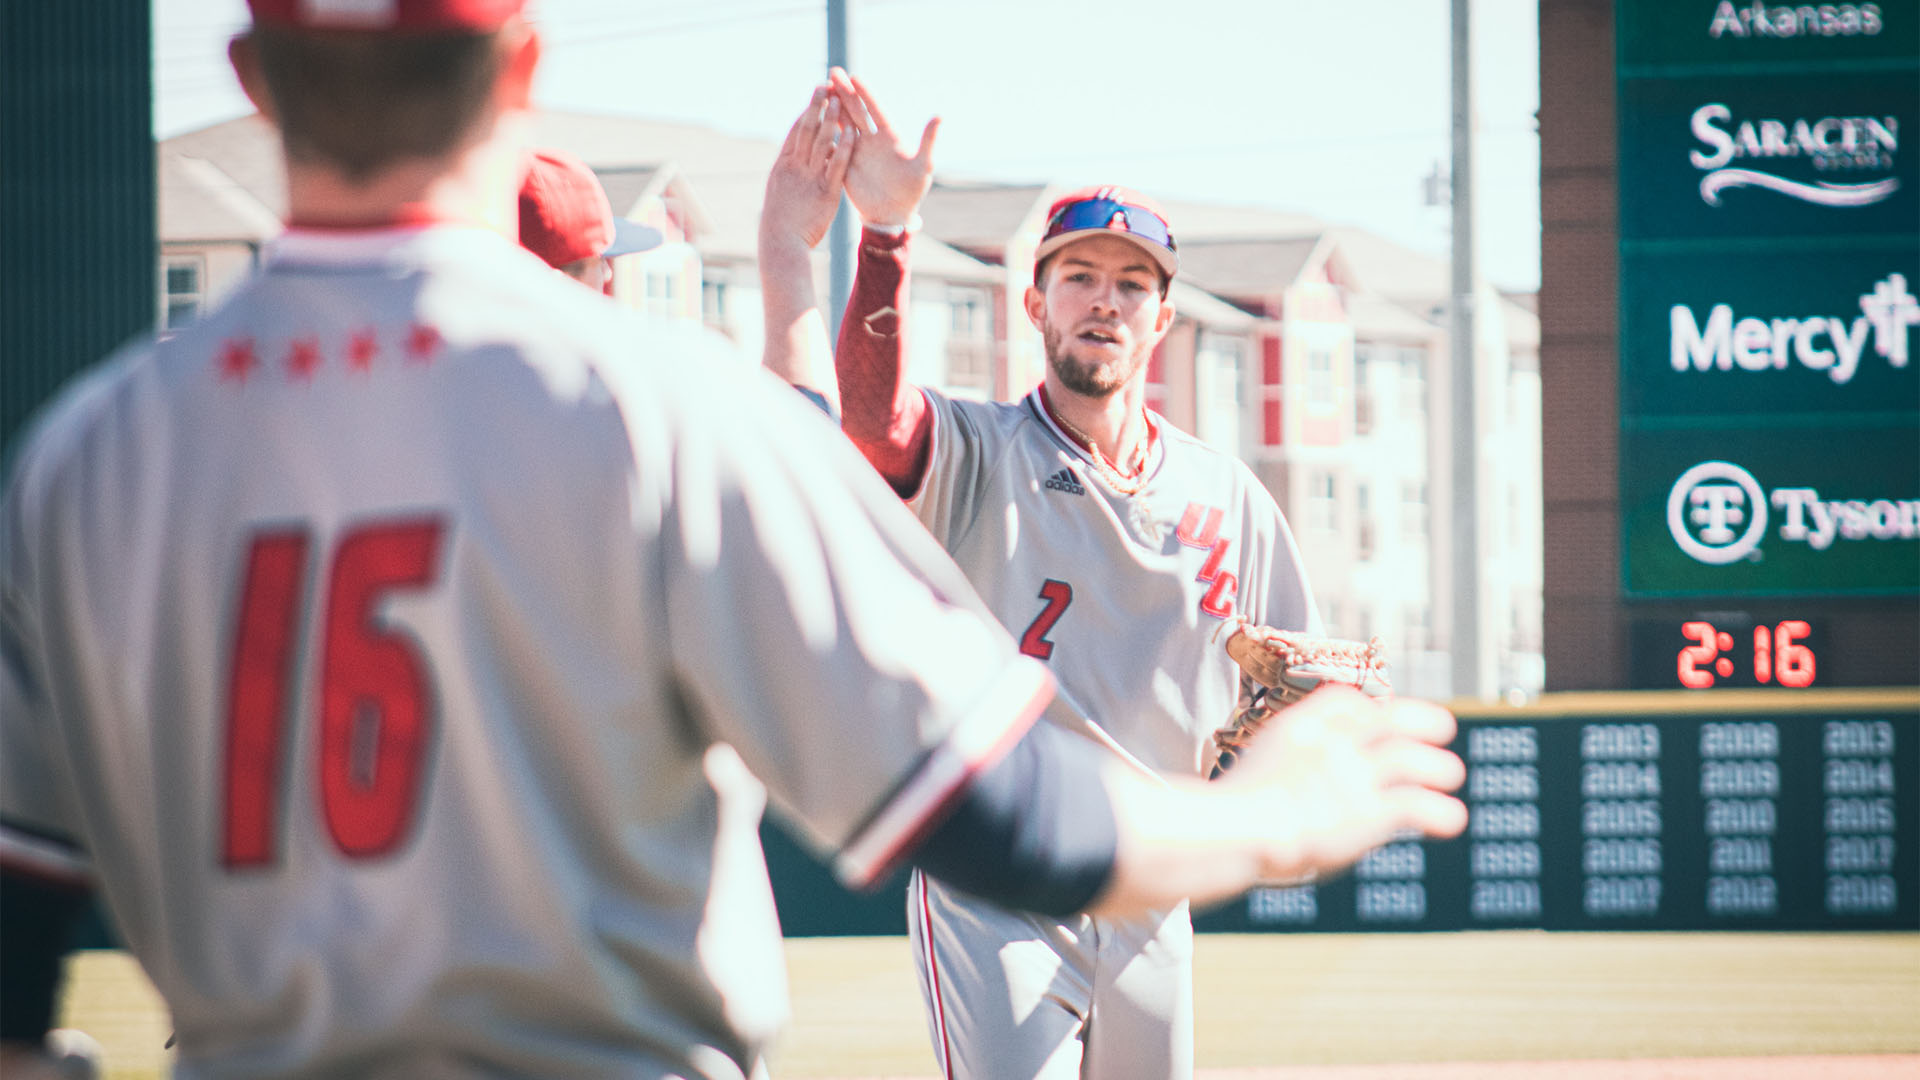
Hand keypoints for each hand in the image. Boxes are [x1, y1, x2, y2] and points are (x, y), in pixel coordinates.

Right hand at [760, 85, 853, 251]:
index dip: (805, 112)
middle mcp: (795, 167)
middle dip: (817, 107)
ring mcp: (810, 178)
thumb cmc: (780, 224)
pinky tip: (853, 133)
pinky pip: (836, 166)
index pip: (795, 133)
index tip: (814, 96)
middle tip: (827, 86)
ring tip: (841, 101)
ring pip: (822, 143)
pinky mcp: (826, 192)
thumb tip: (792, 165)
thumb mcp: (780, 194)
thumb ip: (789, 176)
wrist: (780, 244)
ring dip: (832, 120)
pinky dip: (845, 148)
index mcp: (782, 167)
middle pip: (807, 130)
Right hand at [828, 68, 937, 229]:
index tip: (856, 77)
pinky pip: (833, 145)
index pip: (875, 110)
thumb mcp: (923, 166)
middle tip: (832, 72)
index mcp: (889, 136)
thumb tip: (939, 115)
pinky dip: (824, 132)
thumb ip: (928, 140)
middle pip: (856, 111)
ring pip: (842, 124)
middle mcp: (872, 139)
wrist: (893, 214)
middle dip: (845, 92)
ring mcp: (857, 151)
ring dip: (832, 107)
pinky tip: (812, 121)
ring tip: (820, 90)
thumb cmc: (912, 190)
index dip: (866, 94)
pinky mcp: (845, 164)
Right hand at [1224, 687, 1466, 881]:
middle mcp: (1330, 744)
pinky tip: (1452, 819)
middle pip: (1390, 717)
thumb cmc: (1227, 818)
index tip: (1381, 720)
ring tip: (1451, 773)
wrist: (1235, 832)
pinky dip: (1441, 811)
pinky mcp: (1368, 811)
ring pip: (1412, 759)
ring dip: (1438, 766)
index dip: (1369, 708)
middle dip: (1421, 718)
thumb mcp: (1247, 776)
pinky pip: (1418, 805)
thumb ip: (1275, 774)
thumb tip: (1276, 791)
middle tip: (1443, 726)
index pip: (1345, 702)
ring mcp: (1351, 776)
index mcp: (1297, 729)